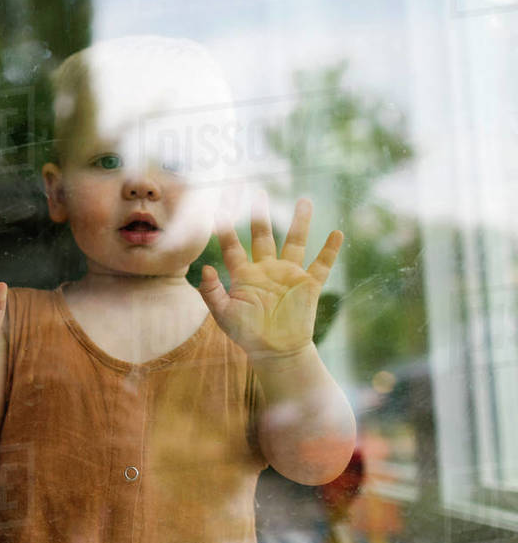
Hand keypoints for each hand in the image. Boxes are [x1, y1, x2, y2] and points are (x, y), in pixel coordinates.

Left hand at [198, 196, 342, 360]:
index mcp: (244, 274)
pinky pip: (322, 265)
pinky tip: (337, 233)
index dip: (225, 226)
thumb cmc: (247, 334)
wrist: (276, 351)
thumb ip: (212, 292)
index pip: (232, 244)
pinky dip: (330, 250)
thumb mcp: (224, 315)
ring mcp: (289, 275)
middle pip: (263, 235)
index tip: (219, 206)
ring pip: (295, 242)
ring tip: (305, 200)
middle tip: (259, 192)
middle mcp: (267, 269)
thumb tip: (204, 268)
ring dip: (300, 222)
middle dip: (260, 214)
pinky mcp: (308, 286)